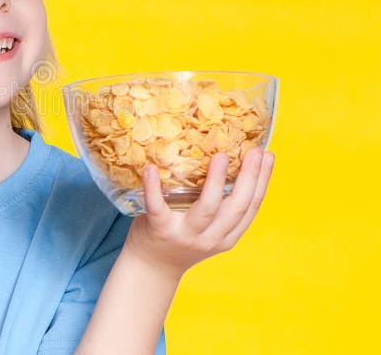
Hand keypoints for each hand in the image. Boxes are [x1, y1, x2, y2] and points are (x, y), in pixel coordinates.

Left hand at [121, 148, 275, 280]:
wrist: (151, 268)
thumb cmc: (179, 239)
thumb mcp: (207, 230)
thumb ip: (218, 207)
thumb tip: (227, 159)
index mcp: (226, 237)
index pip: (251, 207)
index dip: (262, 181)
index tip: (269, 156)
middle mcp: (210, 239)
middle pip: (236, 207)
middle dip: (249, 178)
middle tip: (254, 151)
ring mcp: (185, 236)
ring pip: (207, 209)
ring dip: (216, 182)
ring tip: (221, 156)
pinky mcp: (159, 230)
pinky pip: (157, 207)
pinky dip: (153, 187)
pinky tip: (151, 168)